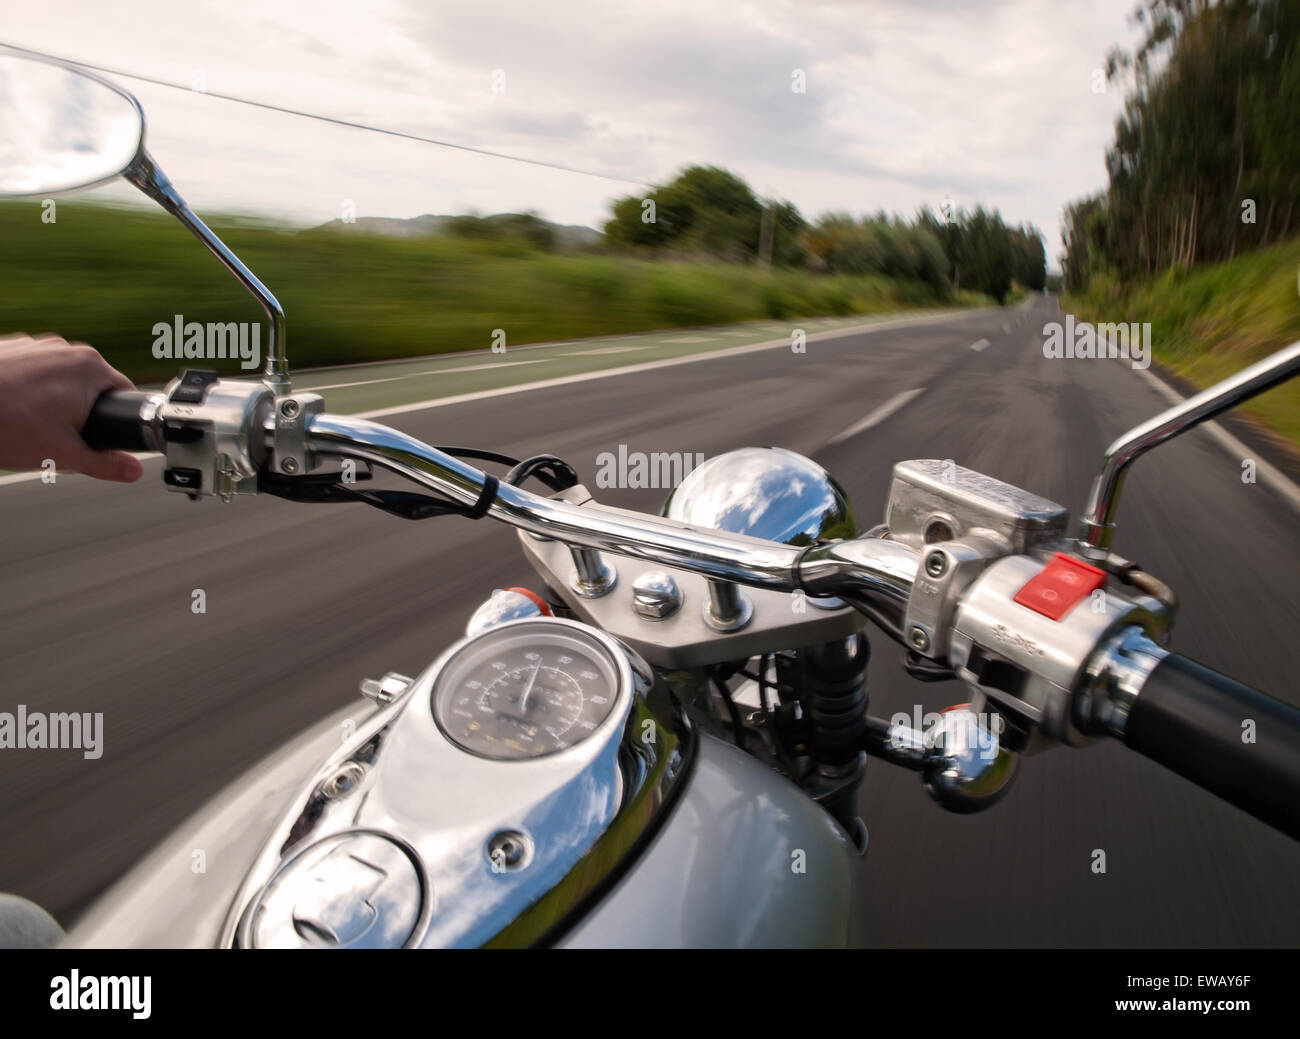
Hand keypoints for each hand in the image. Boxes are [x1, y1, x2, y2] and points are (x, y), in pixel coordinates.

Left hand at [0, 334, 143, 481]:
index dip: (117, 422)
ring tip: (28, 426)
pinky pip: (31, 373)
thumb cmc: (4, 425)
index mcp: (91, 368)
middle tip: (58, 438)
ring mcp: (35, 345)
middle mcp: (66, 349)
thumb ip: (106, 464)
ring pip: (59, 381)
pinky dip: (26, 391)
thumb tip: (134, 470)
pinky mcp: (9, 348)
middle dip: (80, 414)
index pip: (125, 395)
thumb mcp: (64, 455)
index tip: (99, 439)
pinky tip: (10, 412)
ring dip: (52, 403)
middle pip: (91, 388)